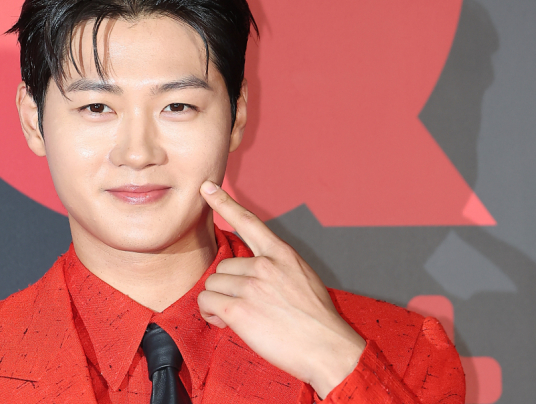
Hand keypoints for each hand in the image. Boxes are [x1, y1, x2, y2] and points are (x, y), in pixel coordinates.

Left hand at [197, 181, 365, 398]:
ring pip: (212, 285)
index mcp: (281, 253)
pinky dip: (211, 315)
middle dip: (228, 288)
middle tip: (245, 307)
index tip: (207, 187)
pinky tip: (226, 324)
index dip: (224, 202)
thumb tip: (252, 270)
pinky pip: (207, 303)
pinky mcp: (239, 309)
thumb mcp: (302, 277)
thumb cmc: (316, 319)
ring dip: (218, 303)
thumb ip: (276, 266)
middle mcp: (264, 265)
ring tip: (240, 318)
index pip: (248, 221)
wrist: (328, 348)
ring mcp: (251, 286)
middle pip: (223, 266)